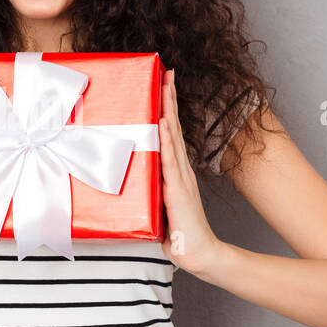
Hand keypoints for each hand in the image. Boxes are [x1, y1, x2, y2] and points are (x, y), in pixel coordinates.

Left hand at [158, 68, 220, 275]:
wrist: (199, 254)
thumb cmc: (177, 233)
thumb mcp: (157, 206)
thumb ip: (147, 190)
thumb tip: (128, 181)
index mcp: (174, 171)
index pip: (169, 133)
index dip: (166, 108)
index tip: (162, 85)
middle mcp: (179, 170)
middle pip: (172, 127)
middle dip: (168, 98)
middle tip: (165, 71)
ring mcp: (180, 179)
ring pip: (171, 137)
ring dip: (167, 110)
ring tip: (165, 86)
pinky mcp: (177, 192)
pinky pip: (169, 162)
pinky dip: (165, 141)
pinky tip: (162, 124)